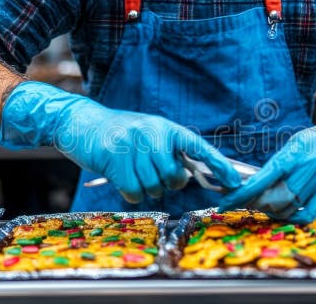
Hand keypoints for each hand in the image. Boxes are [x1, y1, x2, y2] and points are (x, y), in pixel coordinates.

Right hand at [0, 81, 240, 202]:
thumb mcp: (147, 135)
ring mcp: (133, 145)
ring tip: (132, 172)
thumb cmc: (118, 134)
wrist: (79, 122)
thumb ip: (168, 152)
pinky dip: (130, 193)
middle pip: (174, 177)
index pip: (199, 148)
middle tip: (150, 173)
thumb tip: (190, 178)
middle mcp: (153, 133)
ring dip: (145, 188)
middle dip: (166, 184)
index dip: (219, 166)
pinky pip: (133, 192)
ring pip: (154, 187)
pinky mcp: (114, 159)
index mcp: (166, 127)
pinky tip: (121, 178)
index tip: (235, 183)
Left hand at [218, 126, 315, 223]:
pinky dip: (292, 217)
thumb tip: (251, 185)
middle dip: (256, 202)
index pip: (264, 178)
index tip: (227, 201)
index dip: (244, 192)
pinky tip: (284, 212)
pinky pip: (308, 214)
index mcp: (295, 154)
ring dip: (271, 210)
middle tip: (245, 201)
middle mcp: (308, 169)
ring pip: (288, 207)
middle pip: (275, 197)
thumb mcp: (291, 146)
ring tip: (264, 204)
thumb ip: (275, 165)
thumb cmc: (313, 142)